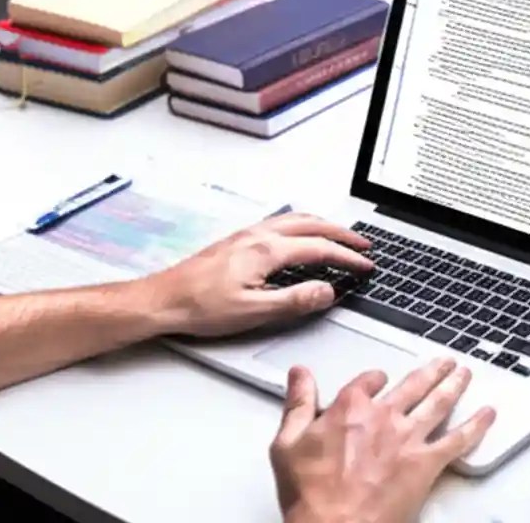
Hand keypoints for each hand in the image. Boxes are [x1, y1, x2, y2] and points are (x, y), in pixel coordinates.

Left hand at [131, 213, 373, 336]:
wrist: (164, 299)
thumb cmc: (200, 307)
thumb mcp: (254, 311)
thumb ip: (295, 300)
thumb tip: (326, 291)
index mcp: (267, 250)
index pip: (319, 249)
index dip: (347, 257)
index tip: (366, 265)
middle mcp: (258, 236)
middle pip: (311, 225)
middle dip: (342, 234)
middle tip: (363, 245)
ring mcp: (247, 235)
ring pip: (295, 219)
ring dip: (323, 226)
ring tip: (339, 237)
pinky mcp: (237, 241)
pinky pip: (280, 223)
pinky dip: (302, 226)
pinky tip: (300, 237)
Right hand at [270, 360, 496, 522]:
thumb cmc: (311, 494)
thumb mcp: (287, 443)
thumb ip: (297, 403)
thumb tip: (299, 373)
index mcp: (349, 407)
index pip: (367, 380)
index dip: (374, 378)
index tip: (379, 378)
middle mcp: (383, 416)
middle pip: (412, 385)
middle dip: (430, 371)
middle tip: (443, 363)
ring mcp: (408, 438)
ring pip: (438, 402)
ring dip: (454, 385)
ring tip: (465, 374)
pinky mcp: (426, 463)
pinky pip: (458, 439)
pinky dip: (476, 425)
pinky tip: (488, 415)